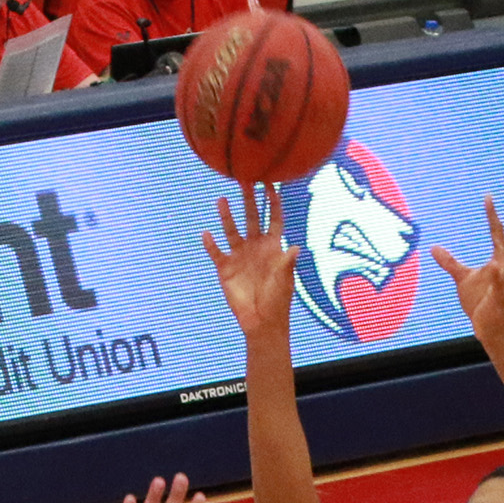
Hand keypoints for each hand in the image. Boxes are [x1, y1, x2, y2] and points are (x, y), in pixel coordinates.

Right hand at [203, 182, 298, 346]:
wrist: (261, 322)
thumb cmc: (278, 301)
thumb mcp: (284, 280)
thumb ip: (286, 263)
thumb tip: (296, 248)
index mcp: (273, 247)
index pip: (273, 219)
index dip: (273, 202)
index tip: (271, 185)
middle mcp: (255, 247)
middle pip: (251, 217)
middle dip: (248, 200)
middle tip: (244, 180)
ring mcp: (239, 256)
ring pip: (231, 230)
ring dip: (226, 216)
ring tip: (221, 200)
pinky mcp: (225, 268)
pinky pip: (216, 252)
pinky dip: (211, 244)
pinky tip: (207, 234)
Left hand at [431, 197, 503, 341]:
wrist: (488, 328)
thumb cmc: (480, 303)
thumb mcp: (461, 277)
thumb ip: (449, 261)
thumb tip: (433, 247)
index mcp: (497, 261)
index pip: (496, 233)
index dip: (492, 215)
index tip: (489, 196)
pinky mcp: (499, 298)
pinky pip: (501, 286)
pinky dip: (501, 276)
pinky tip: (498, 267)